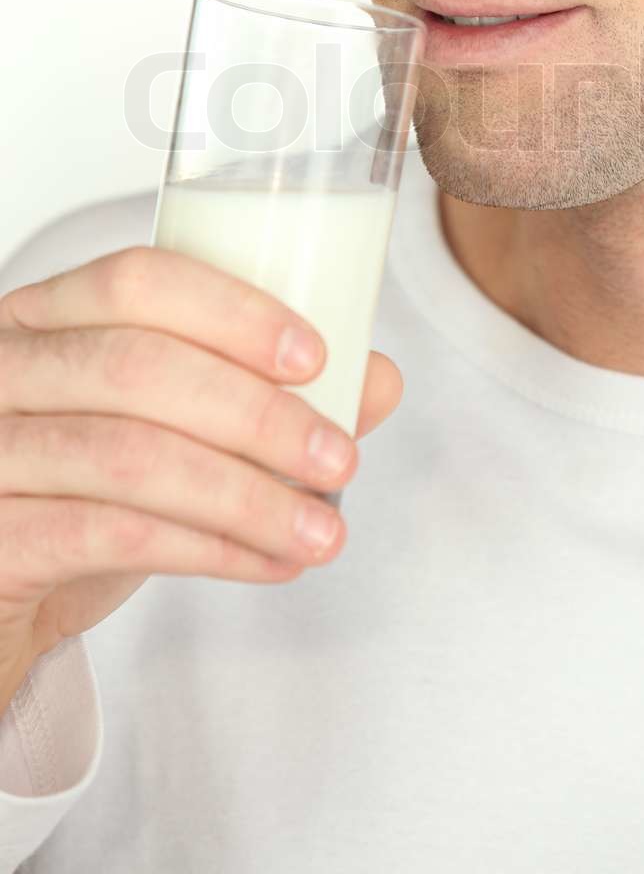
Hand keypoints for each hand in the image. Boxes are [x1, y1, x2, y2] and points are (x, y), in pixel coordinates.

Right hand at [0, 245, 403, 711]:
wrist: (6, 593)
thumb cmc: (90, 489)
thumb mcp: (175, 429)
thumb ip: (271, 394)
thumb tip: (377, 379)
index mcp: (49, 315)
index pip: (135, 281)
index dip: (231, 312)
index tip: (316, 356)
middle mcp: (6, 369)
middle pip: (137, 367)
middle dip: (257, 415)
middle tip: (338, 457)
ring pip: (129, 457)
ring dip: (247, 496)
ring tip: (322, 529)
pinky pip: (108, 536)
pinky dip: (208, 551)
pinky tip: (268, 562)